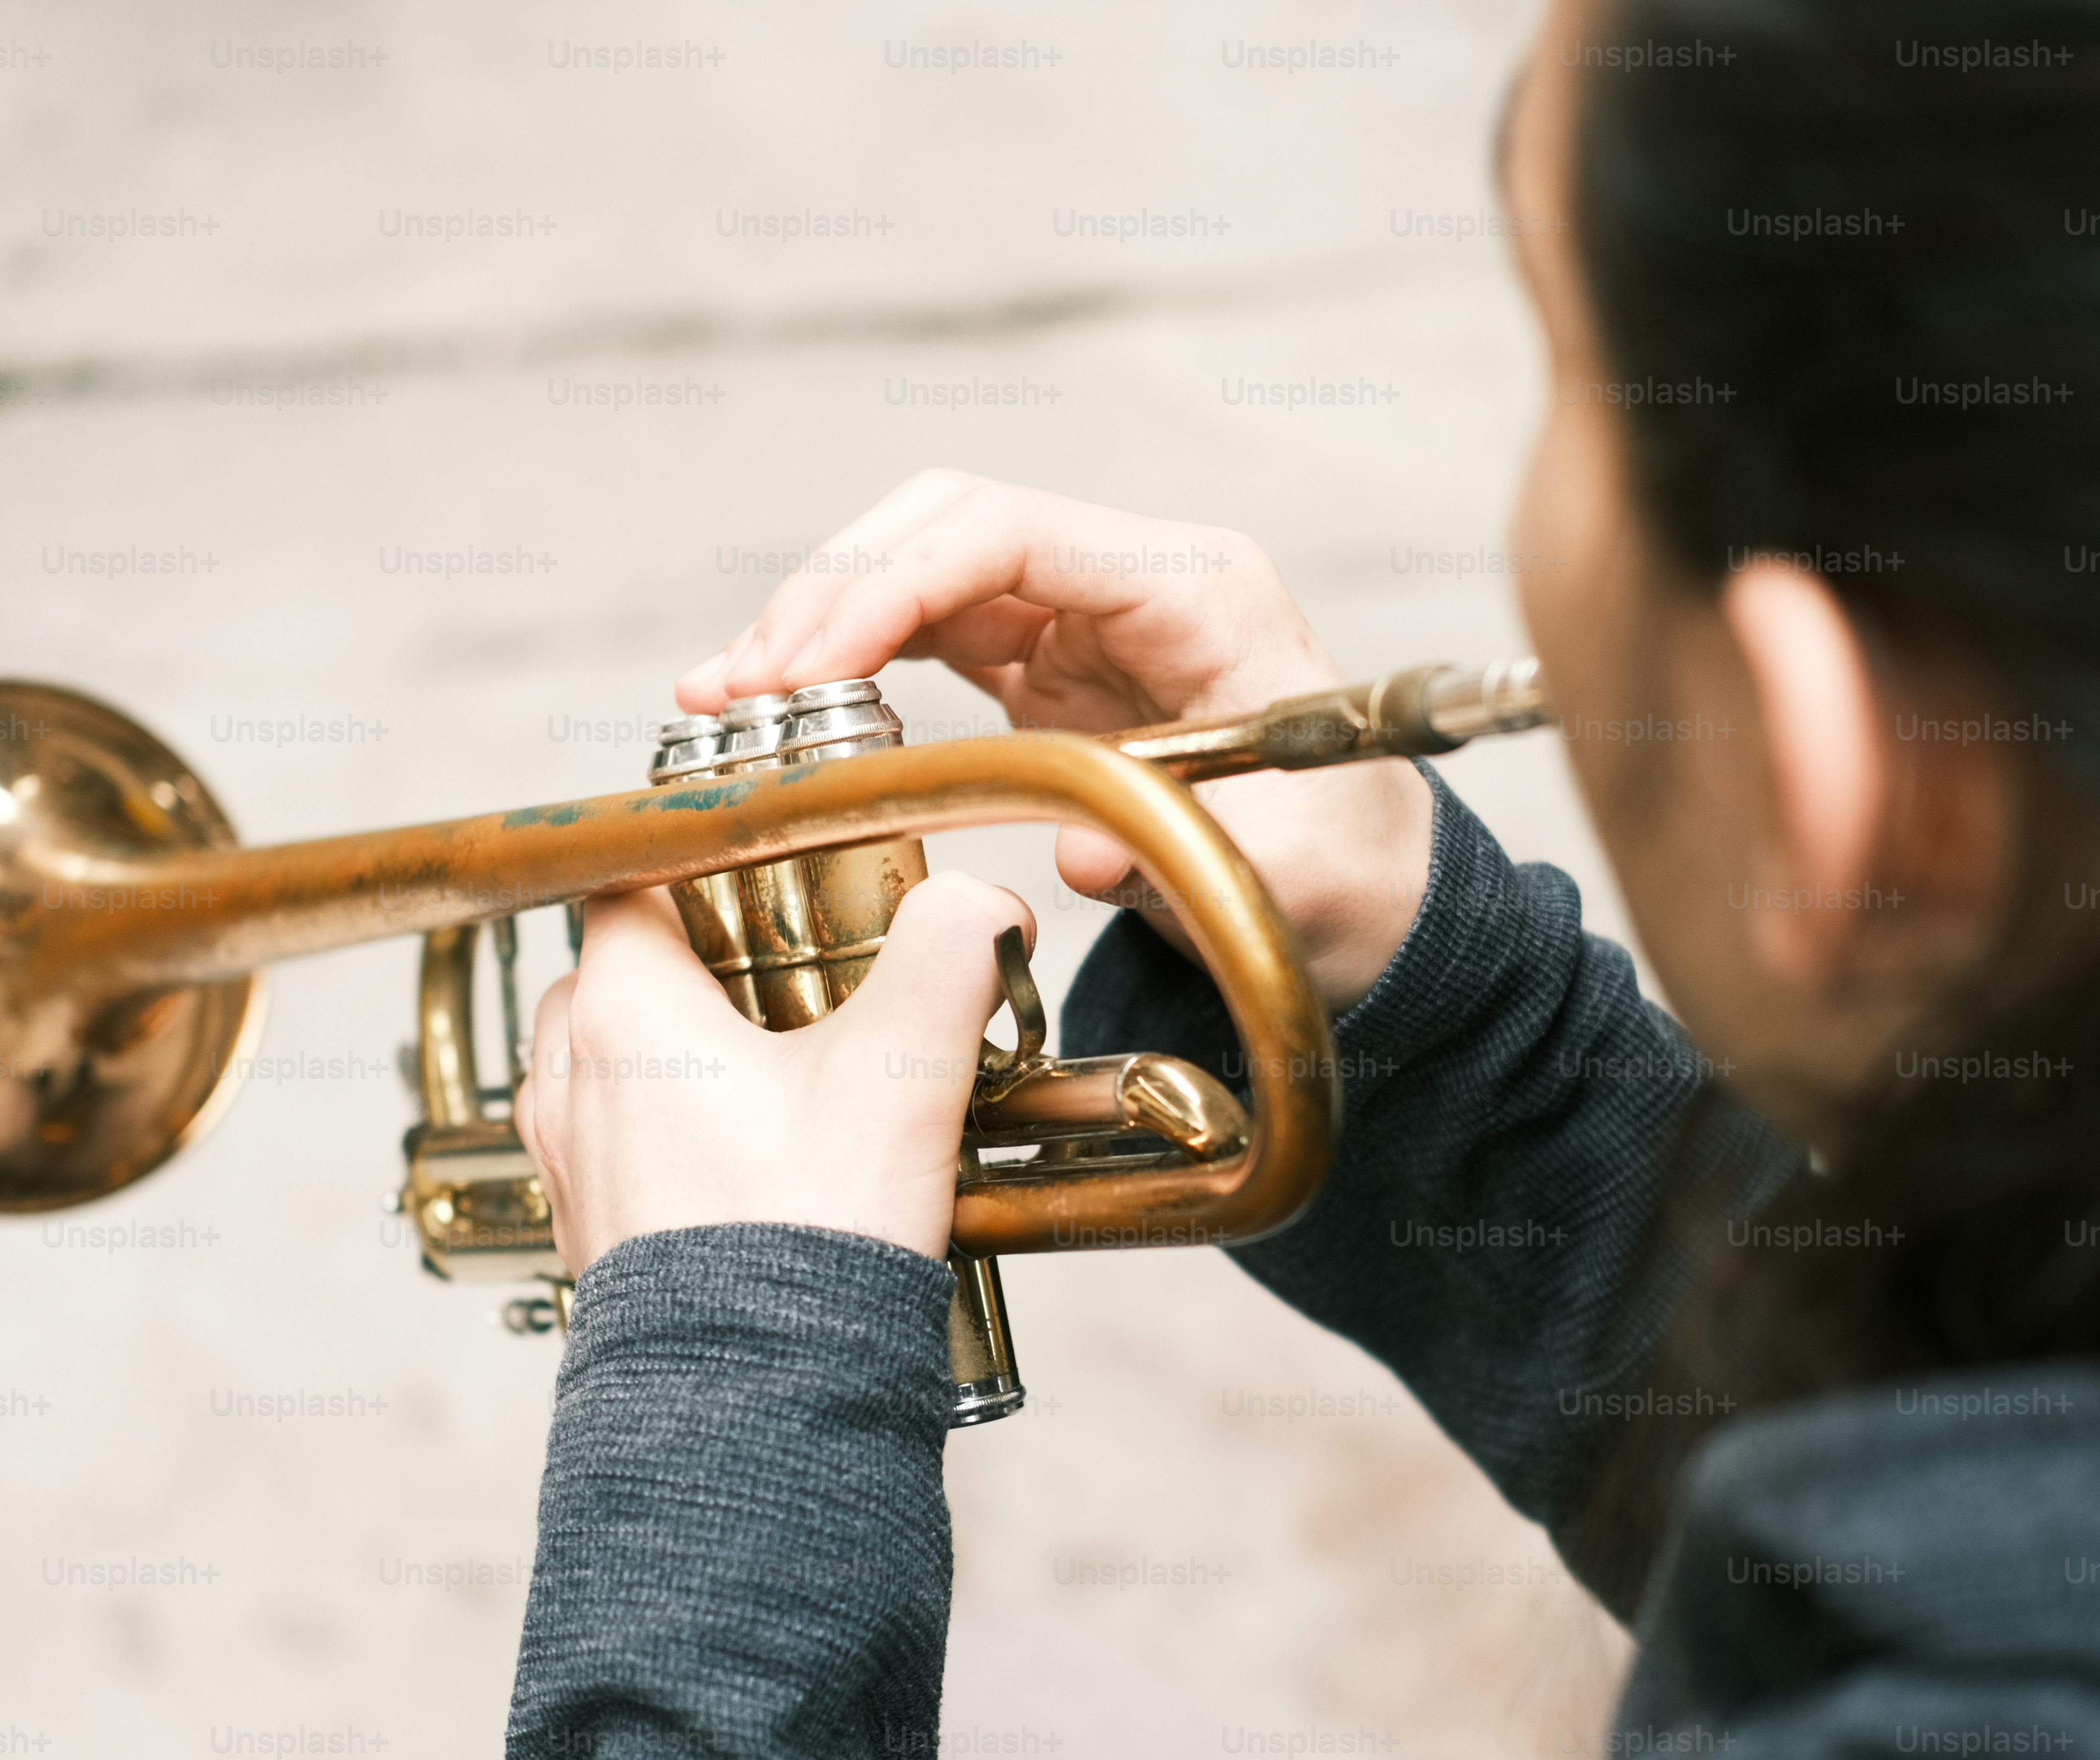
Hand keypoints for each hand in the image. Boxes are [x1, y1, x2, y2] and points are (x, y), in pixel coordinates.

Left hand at [515, 875, 1038, 1272]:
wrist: (758, 1405)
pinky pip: (620, 1155)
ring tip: (783, 1084)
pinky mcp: (595, 1240)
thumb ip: (952, 954)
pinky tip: (757, 1169)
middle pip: (623, 974)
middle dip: (702, 971)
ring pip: (613, 1069)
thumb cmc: (806, 1236)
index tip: (784, 885)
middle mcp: (572, 1081)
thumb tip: (983, 905)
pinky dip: (675, 1143)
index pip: (640, 881)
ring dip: (684, 1060)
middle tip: (798, 987)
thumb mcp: (905, 1069)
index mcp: (622, 1010)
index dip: (713, 869)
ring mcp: (574, 1166)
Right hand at [679, 469, 1435, 1014]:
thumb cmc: (1349, 872)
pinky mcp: (1046, 664)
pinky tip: (777, 707)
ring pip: (921, 569)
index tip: (810, 665)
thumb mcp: (1295, 880)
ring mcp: (1083, 615)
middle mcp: (1133, 578)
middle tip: (744, 688)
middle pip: (948, 525)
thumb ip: (1188, 862)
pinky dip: (847, 662)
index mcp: (1197, 590)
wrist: (1373, 894)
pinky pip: (926, 632)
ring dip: (819, 622)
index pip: (1013, 532)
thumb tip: (1078, 858)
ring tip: (727, 698)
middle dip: (834, 593)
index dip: (896, 583)